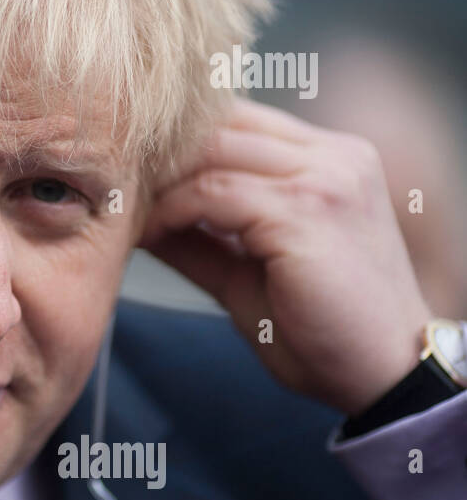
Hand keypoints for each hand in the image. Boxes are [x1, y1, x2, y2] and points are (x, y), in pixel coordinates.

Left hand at [139, 98, 432, 415]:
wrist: (384, 379)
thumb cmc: (322, 331)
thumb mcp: (247, 270)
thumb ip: (199, 234)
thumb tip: (137, 211)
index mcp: (330, 159)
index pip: (236, 120)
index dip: (177, 145)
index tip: (130, 178)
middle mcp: (335, 155)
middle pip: (220, 124)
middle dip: (160, 157)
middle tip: (114, 192)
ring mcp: (326, 177)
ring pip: (211, 151)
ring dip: (159, 183)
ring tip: (127, 215)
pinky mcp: (307, 210)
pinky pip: (213, 191)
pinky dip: (171, 209)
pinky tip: (151, 233)